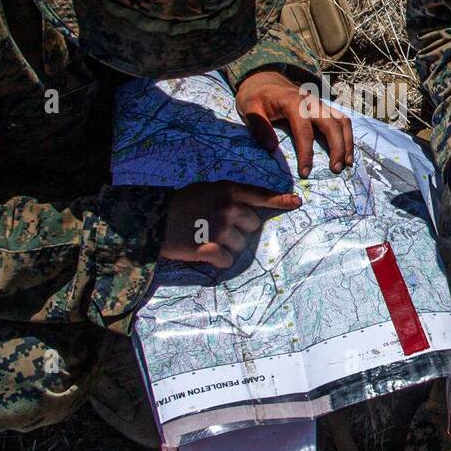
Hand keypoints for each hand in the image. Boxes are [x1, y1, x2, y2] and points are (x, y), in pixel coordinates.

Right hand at [161, 181, 300, 268]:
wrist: (153, 219)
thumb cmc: (181, 204)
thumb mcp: (207, 190)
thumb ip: (230, 196)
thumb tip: (251, 210)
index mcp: (229, 190)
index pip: (261, 196)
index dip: (280, 201)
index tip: (297, 202)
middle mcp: (229, 208)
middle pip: (252, 227)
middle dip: (238, 230)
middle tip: (215, 227)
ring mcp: (221, 228)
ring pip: (241, 246)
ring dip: (227, 246)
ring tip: (206, 237)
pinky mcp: (210, 248)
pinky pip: (227, 260)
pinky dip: (217, 260)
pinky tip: (203, 251)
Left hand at [235, 70, 352, 177]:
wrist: (263, 78)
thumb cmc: (256, 96)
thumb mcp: (249, 109)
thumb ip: (260, 127)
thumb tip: (272, 149)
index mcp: (292, 103)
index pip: (304, 130)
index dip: (306, 153)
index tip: (305, 173)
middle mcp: (311, 102)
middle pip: (331, 124)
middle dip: (337, 148)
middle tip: (336, 169)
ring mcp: (319, 103)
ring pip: (341, 121)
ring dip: (347, 142)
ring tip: (347, 163)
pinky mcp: (323, 107)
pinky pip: (341, 119)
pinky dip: (347, 135)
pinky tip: (347, 151)